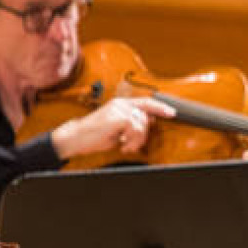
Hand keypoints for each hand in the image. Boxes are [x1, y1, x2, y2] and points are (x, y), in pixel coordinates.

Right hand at [50, 96, 173, 158]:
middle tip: (132, 144)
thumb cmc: (94, 135)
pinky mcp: (117, 117)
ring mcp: (119, 109)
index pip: (146, 102)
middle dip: (143, 134)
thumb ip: (131, 123)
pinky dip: (131, 140)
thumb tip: (148, 123)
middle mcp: (121, 104)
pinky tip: (122, 143)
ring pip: (142, 124)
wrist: (75, 138)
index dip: (161, 107)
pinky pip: (135, 128)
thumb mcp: (117, 129)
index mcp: (120, 104)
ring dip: (136, 139)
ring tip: (125, 144)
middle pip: (146, 116)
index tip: (172, 113)